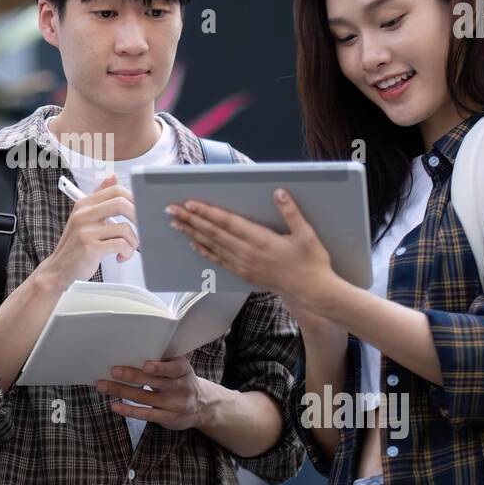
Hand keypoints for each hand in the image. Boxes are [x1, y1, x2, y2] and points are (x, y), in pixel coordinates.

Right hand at [38, 173, 138, 286]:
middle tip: (141, 228)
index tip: (140, 210)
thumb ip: (99, 199)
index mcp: (84, 204)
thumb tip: (112, 177)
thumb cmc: (75, 246)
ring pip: (124, 228)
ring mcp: (86, 231)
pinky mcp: (90, 247)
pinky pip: (120, 245)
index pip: (115, 190)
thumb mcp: (84, 218)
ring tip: (128, 249)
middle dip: (137, 216)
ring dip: (133, 242)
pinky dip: (127, 252)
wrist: (58, 270)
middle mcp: (83, 214)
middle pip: (121, 203)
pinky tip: (121, 257)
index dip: (133, 198)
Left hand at [97, 356, 207, 431]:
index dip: (160, 368)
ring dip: (121, 391)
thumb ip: (164, 360)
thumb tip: (134, 348)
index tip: (146, 365)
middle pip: (154, 382)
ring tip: (103, 385)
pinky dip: (129, 410)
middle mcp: (180, 388)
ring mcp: (174, 405)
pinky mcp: (167, 418)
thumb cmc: (183, 381)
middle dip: (132, 376)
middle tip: (113, 370)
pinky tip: (115, 405)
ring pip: (144, 397)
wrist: (202, 406)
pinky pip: (146, 414)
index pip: (174, 368)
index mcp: (183, 370)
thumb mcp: (181, 368)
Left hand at [166, 189, 334, 311]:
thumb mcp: (307, 235)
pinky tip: (193, 243)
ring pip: (212, 246)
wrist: (312, 292)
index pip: (228, 223)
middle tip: (171, 210)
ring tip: (175, 223)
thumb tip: (279, 192)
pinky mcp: (244, 274)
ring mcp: (244, 265)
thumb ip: (291, 213)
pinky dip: (204, 251)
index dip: (207, 213)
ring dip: (192, 233)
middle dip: (190, 220)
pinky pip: (219, 261)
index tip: (190, 204)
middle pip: (213, 233)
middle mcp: (248, 253)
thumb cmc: (312, 262)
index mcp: (262, 241)